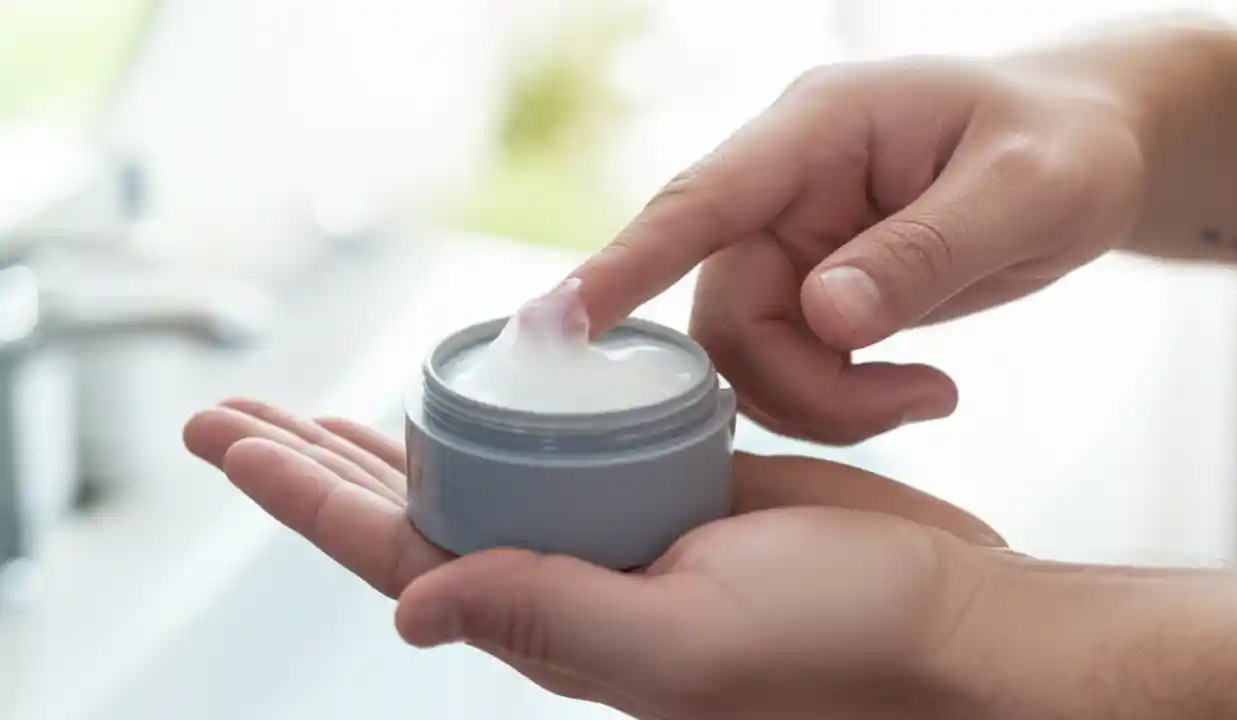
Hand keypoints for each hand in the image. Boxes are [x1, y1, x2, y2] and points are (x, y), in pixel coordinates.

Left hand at [183, 397, 1001, 717]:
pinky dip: (501, 418)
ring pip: (473, 479)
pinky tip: (476, 396)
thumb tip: (410, 610)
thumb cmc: (839, 648)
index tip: (230, 443)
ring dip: (393, 440)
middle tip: (234, 414)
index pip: (394, 555)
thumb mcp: (689, 641)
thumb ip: (554, 617)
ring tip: (320, 413)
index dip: (303, 498)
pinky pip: (558, 450)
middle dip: (313, 466)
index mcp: (554, 619)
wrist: (945, 617)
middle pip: (410, 513)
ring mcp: (616, 533)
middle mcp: (569, 579)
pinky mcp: (670, 490)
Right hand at [573, 46, 1147, 442]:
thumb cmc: (1065, 145)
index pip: (700, 202)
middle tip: (916, 402)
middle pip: (726, 312)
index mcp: (818, 131)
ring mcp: (791, 242)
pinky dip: (838, 401)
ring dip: (825, 401)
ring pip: (748, 355)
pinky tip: (916, 388)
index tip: (555, 327)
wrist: (1087, 154)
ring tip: (930, 395)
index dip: (623, 265)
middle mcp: (784, 188)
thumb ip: (926, 249)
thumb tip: (827, 315)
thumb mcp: (1029, 189)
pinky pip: (784, 368)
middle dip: (803, 384)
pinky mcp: (808, 289)